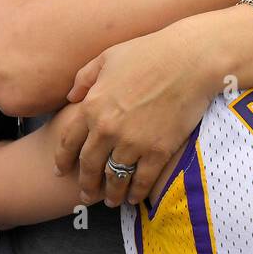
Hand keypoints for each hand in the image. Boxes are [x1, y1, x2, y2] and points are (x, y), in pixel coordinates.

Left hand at [54, 14, 219, 208]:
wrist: (191, 60)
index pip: (68, 142)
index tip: (61, 172)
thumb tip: (71, 96)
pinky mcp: (158, 150)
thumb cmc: (151, 52)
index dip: (62, 160)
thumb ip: (85, 77)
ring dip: (110, 193)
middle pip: (89, 165)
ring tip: (110, 201)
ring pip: (114, 178)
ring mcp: (133, 142)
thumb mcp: (108, 57)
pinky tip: (134, 198)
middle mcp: (107, 129)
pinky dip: (136, 192)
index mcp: (92, 106)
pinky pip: (143, 180)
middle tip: (85, 194)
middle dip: (85, 183)